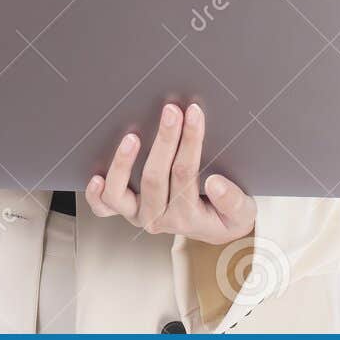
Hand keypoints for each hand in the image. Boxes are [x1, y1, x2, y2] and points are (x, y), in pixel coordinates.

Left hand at [84, 102, 256, 244]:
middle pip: (154, 177)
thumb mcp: (243, 213)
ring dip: (123, 163)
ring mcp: (137, 215)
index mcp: (187, 217)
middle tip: (171, 110)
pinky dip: (96, 193)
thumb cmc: (226, 214)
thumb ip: (234, 201)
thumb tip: (214, 183)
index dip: (189, 141)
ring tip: (132, 137)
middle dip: (165, 140)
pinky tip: (96, 175)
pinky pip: (102, 208)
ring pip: (120, 194)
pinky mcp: (124, 211)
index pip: (186, 174)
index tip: (194, 113)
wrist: (213, 229)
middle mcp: (158, 218)